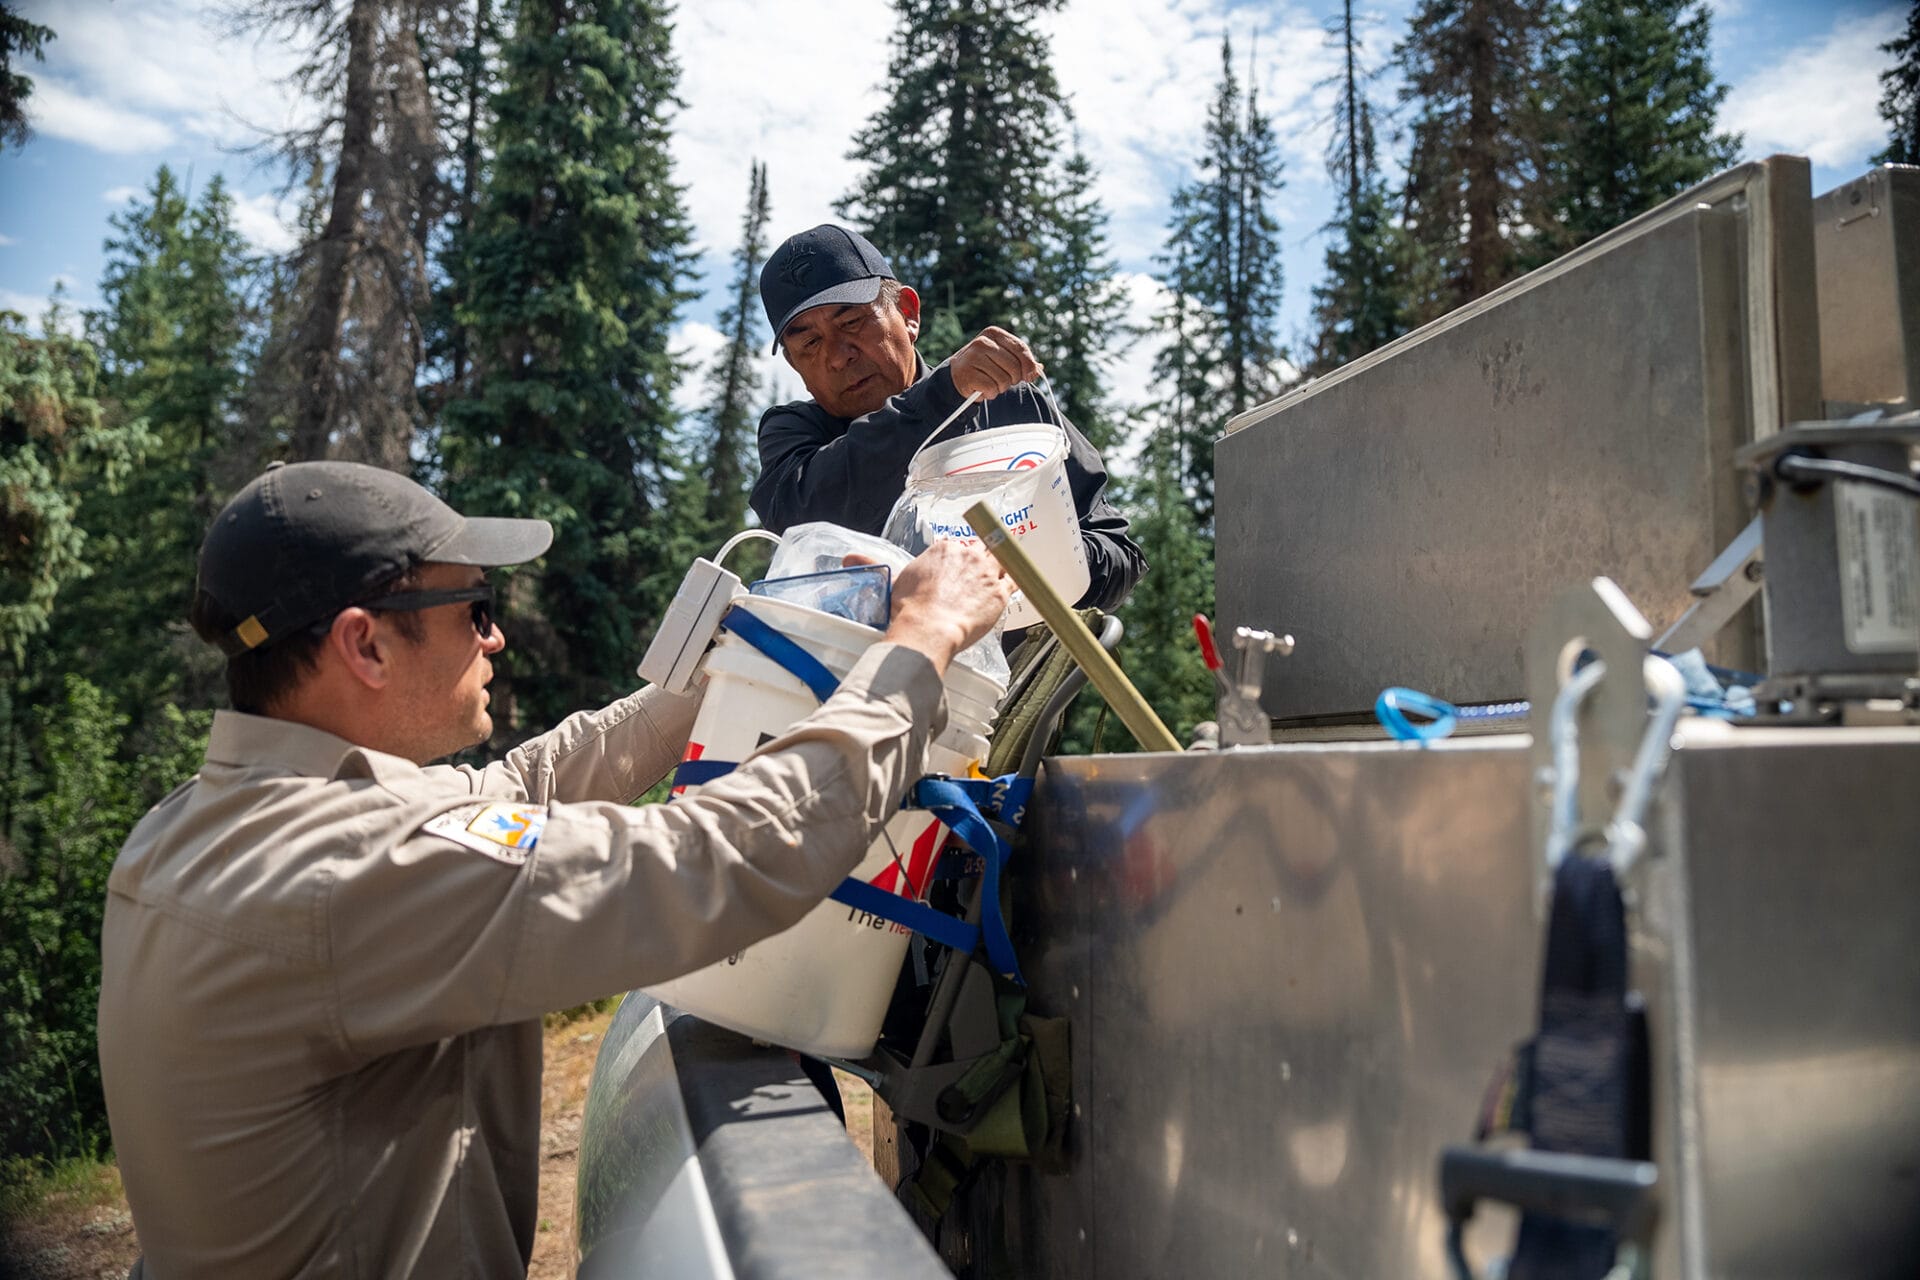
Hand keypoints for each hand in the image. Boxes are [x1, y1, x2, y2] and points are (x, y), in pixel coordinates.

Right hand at [874, 541, 1011, 673]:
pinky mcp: (1000, 592)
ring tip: (1006, 567)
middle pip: (981, 547)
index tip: (957, 564)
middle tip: (981, 567)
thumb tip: (848, 559)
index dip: (958, 554)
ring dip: (1003, 562)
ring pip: (1002, 559)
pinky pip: (1016, 579)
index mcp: (944, 549)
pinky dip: (1018, 578)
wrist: (928, 629)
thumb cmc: (909, 609)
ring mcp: (987, 572)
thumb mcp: (891, 580)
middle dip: (982, 554)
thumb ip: (872, 563)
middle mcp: (968, 555)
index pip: (956, 544)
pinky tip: (1020, 580)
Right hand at [947, 327, 1042, 401]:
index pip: (1020, 348)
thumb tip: (1038, 369)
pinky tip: (983, 389)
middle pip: (1014, 366)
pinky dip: (990, 393)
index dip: (1029, 364)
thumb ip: (1022, 361)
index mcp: (994, 333)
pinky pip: (991, 388)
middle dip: (1013, 379)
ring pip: (1003, 379)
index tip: (1030, 376)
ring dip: (1001, 387)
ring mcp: (973, 357)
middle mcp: (982, 342)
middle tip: (1004, 380)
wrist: (958, 374)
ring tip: (991, 383)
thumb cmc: (986, 365)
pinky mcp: (967, 374)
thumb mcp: (1003, 357)